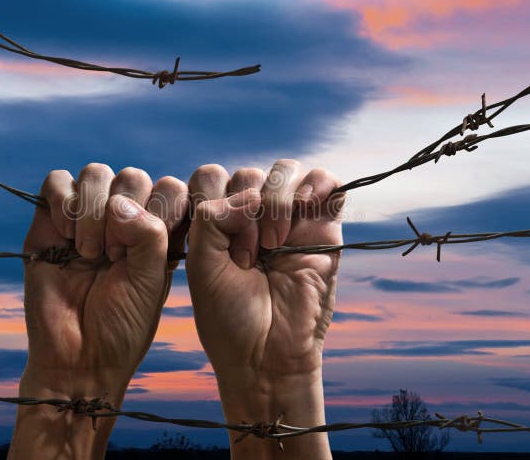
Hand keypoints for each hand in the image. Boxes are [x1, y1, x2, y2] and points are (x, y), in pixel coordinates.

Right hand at [9, 164, 188, 459]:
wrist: (78, 358)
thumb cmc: (122, 325)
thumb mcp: (152, 279)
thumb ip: (150, 234)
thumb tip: (117, 201)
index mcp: (157, 230)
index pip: (170, 187)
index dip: (161, 210)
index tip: (150, 253)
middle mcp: (123, 218)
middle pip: (131, 176)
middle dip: (124, 215)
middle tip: (114, 258)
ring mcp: (85, 217)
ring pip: (95, 173)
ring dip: (92, 211)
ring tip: (90, 252)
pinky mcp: (49, 220)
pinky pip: (57, 182)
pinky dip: (63, 202)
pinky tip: (66, 238)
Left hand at [186, 160, 343, 458]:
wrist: (266, 357)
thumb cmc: (229, 318)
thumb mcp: (203, 265)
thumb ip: (210, 218)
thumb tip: (249, 193)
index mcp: (218, 223)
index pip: (212, 177)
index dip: (213, 206)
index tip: (216, 251)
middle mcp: (253, 217)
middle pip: (248, 173)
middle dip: (245, 213)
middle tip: (247, 258)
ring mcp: (289, 221)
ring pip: (284, 171)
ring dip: (276, 200)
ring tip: (273, 243)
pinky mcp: (324, 228)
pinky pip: (326, 182)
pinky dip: (317, 183)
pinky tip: (304, 205)